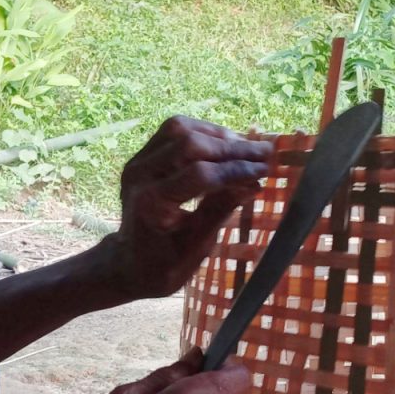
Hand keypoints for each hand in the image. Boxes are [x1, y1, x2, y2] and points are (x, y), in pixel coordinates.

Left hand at [102, 117, 271, 300]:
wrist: (129, 263)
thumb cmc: (165, 264)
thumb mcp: (198, 246)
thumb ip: (221, 209)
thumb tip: (253, 183)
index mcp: (153, 205)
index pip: (200, 174)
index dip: (236, 169)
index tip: (265, 170)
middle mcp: (140, 176)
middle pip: (189, 143)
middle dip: (231, 147)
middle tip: (264, 153)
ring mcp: (137, 163)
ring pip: (180, 128)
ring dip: (218, 135)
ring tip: (247, 148)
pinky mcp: (141, 157)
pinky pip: (172, 131)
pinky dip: (202, 133)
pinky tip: (225, 144)